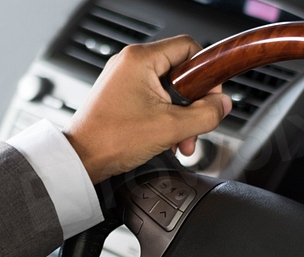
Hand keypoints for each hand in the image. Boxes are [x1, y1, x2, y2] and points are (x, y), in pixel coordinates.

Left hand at [62, 36, 231, 183]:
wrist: (81, 160)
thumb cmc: (111, 139)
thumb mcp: (170, 128)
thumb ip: (205, 114)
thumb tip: (222, 105)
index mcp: (140, 59)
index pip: (189, 48)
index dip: (206, 73)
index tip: (210, 97)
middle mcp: (129, 63)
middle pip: (180, 73)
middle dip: (192, 105)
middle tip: (193, 127)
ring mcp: (123, 79)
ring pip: (167, 90)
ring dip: (179, 117)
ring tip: (178, 141)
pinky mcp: (119, 96)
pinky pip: (152, 100)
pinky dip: (163, 118)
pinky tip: (165, 140)